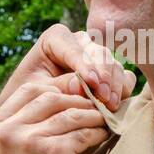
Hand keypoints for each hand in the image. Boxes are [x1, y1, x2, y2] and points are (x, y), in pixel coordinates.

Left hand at [0, 24, 136, 113]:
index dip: (84, 64)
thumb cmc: (29, 99)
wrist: (34, 114)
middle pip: (98, 53)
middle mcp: (80, 42)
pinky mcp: (110, 74)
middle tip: (104, 99)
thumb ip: (58, 86)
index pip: (73, 48)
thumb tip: (82, 87)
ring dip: (115, 86)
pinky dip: (122, 91)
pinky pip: (124, 77)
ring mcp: (97, 58)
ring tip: (111, 106)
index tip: (91, 83)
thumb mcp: (38, 92)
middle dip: (104, 76)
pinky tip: (116, 106)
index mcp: (56, 39)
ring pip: (114, 65)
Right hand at [0, 74, 109, 153]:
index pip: (28, 89)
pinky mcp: (54, 152)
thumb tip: (57, 99)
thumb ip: (24, 126)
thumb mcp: (10, 153)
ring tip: (102, 121)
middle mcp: (8, 129)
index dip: (55, 89)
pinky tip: (103, 135)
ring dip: (91, 114)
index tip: (74, 97)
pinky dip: (97, 131)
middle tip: (95, 107)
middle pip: (51, 96)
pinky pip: (83, 131)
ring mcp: (30, 139)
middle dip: (76, 100)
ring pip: (70, 112)